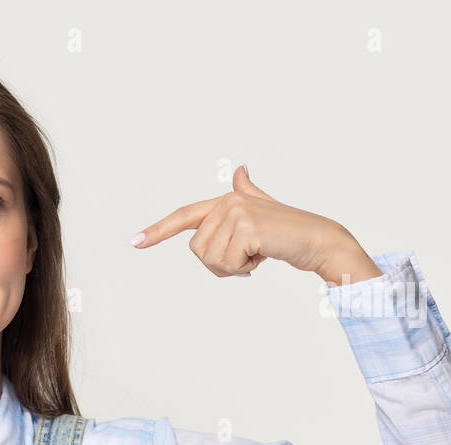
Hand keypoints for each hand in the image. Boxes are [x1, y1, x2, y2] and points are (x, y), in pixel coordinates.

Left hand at [129, 165, 380, 285]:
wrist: (317, 240)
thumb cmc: (287, 232)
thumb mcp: (261, 211)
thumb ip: (246, 192)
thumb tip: (239, 169)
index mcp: (225, 201)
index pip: (184, 216)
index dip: (158, 230)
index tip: (134, 242)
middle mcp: (227, 202)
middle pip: (197, 250)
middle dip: (220, 264)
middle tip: (247, 257)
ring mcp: (236, 213)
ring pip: (210, 259)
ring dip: (233, 268)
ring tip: (256, 255)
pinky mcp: (246, 227)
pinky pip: (227, 263)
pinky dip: (244, 269)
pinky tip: (263, 257)